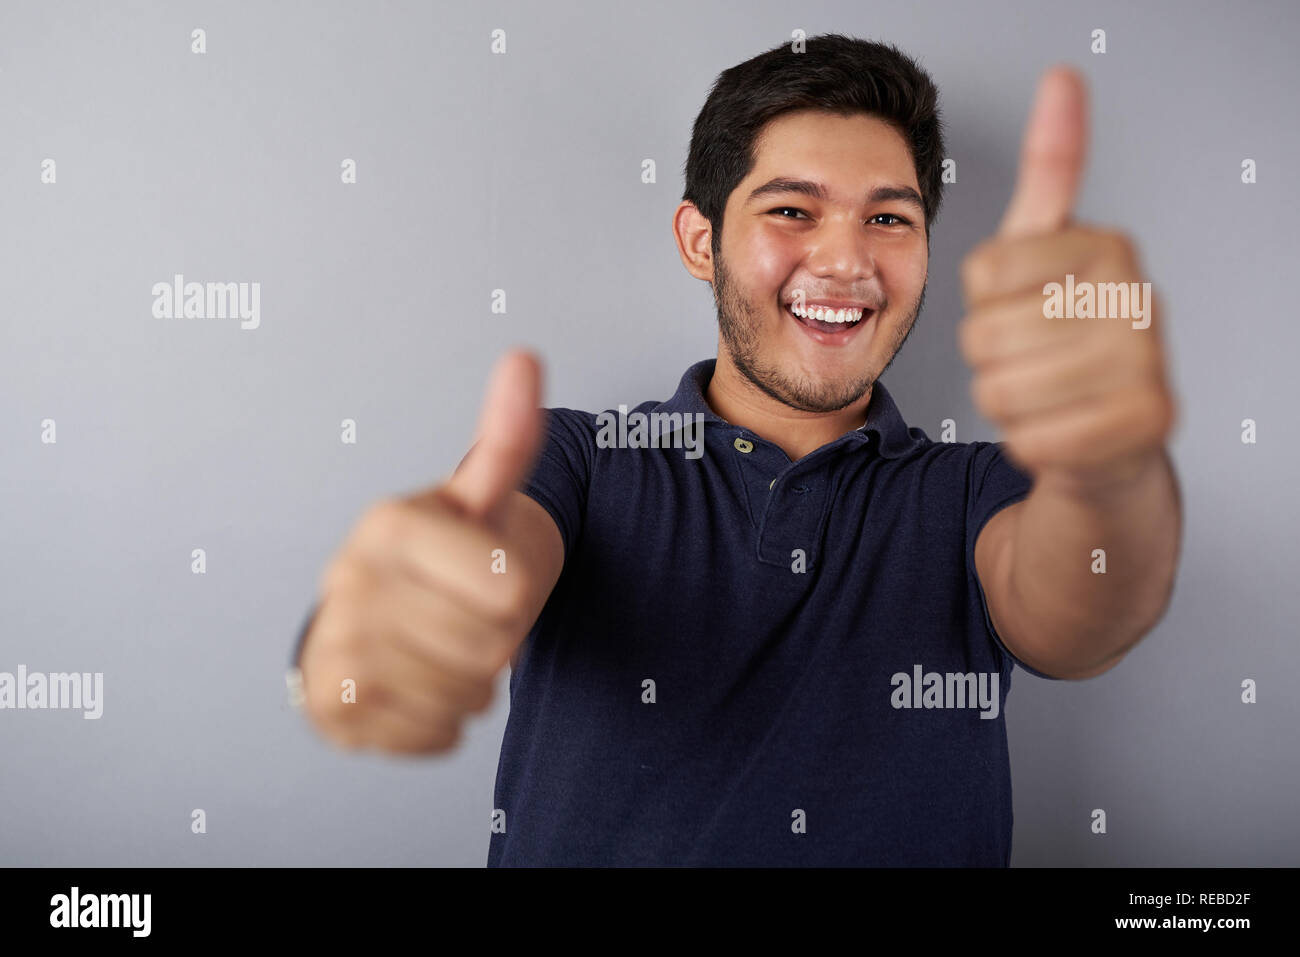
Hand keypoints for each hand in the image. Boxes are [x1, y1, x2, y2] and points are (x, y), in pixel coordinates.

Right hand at [299, 350, 547, 753]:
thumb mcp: (479, 495)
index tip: (481, 577)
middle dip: (496, 642)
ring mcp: (333, 648)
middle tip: (466, 617)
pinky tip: (423, 686)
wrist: (388, 617)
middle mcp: (349, 582)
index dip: (517, 595)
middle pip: (491, 649)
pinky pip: (434, 736)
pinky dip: (446, 723)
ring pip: (464, 696)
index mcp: (388, 524)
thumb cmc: (446, 555)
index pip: (512, 592)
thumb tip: (525, 358)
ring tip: (446, 648)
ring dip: (474, 682)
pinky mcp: (331, 709)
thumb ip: (506, 438)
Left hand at [958, 67, 1176, 493]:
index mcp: (1109, 246)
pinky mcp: (1143, 427)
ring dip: (1006, 402)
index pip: (981, 274)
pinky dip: (1029, 442)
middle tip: (1035, 358)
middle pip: (984, 336)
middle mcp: (1139, 300)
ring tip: (1047, 393)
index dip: (982, 301)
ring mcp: (1148, 365)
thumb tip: (1062, 78)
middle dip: (990, 357)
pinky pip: (1031, 439)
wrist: (1111, 433)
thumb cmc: (1066, 335)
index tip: (1025, 303)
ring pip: (1001, 391)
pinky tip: (1062, 429)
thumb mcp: (1048, 248)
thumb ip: (1051, 170)